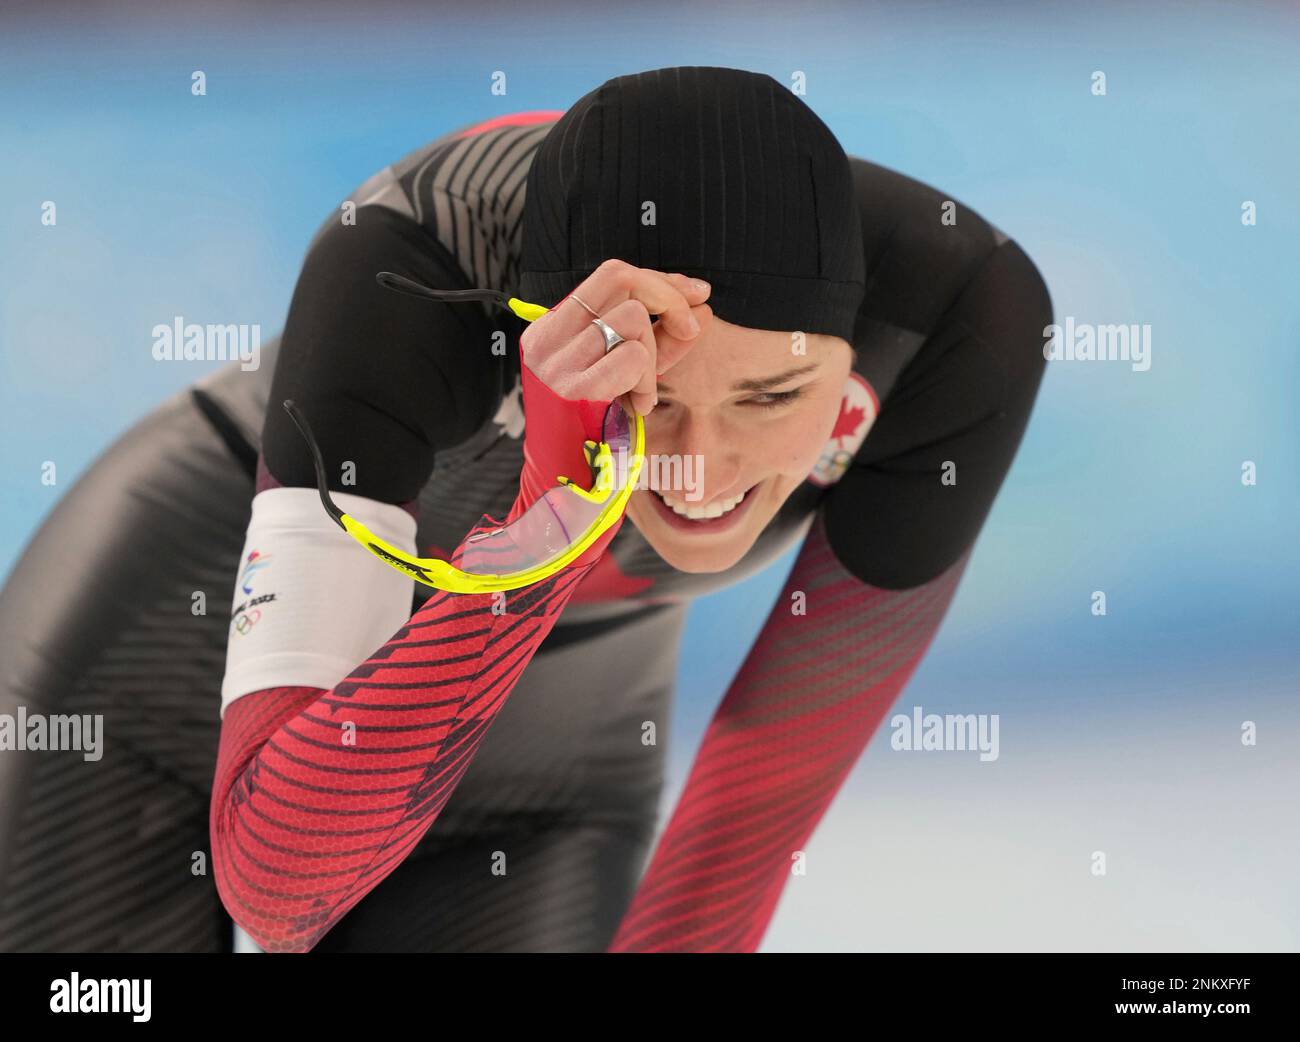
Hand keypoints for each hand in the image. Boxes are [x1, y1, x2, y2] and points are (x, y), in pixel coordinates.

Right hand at [520, 258, 712, 418]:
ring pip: (632, 318)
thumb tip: (699, 303)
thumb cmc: (598, 431)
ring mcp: (556, 363)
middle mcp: (546, 340)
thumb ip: (657, 337)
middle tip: (689, 330)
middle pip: (621, 277)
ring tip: (642, 393)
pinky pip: (634, 355)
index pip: (611, 276)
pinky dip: (647, 381)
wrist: (567, 487)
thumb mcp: (628, 372)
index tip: (695, 293)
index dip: (660, 281)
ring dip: (654, 358)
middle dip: (668, 298)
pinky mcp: (573, 388)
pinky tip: (635, 407)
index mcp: (550, 330)